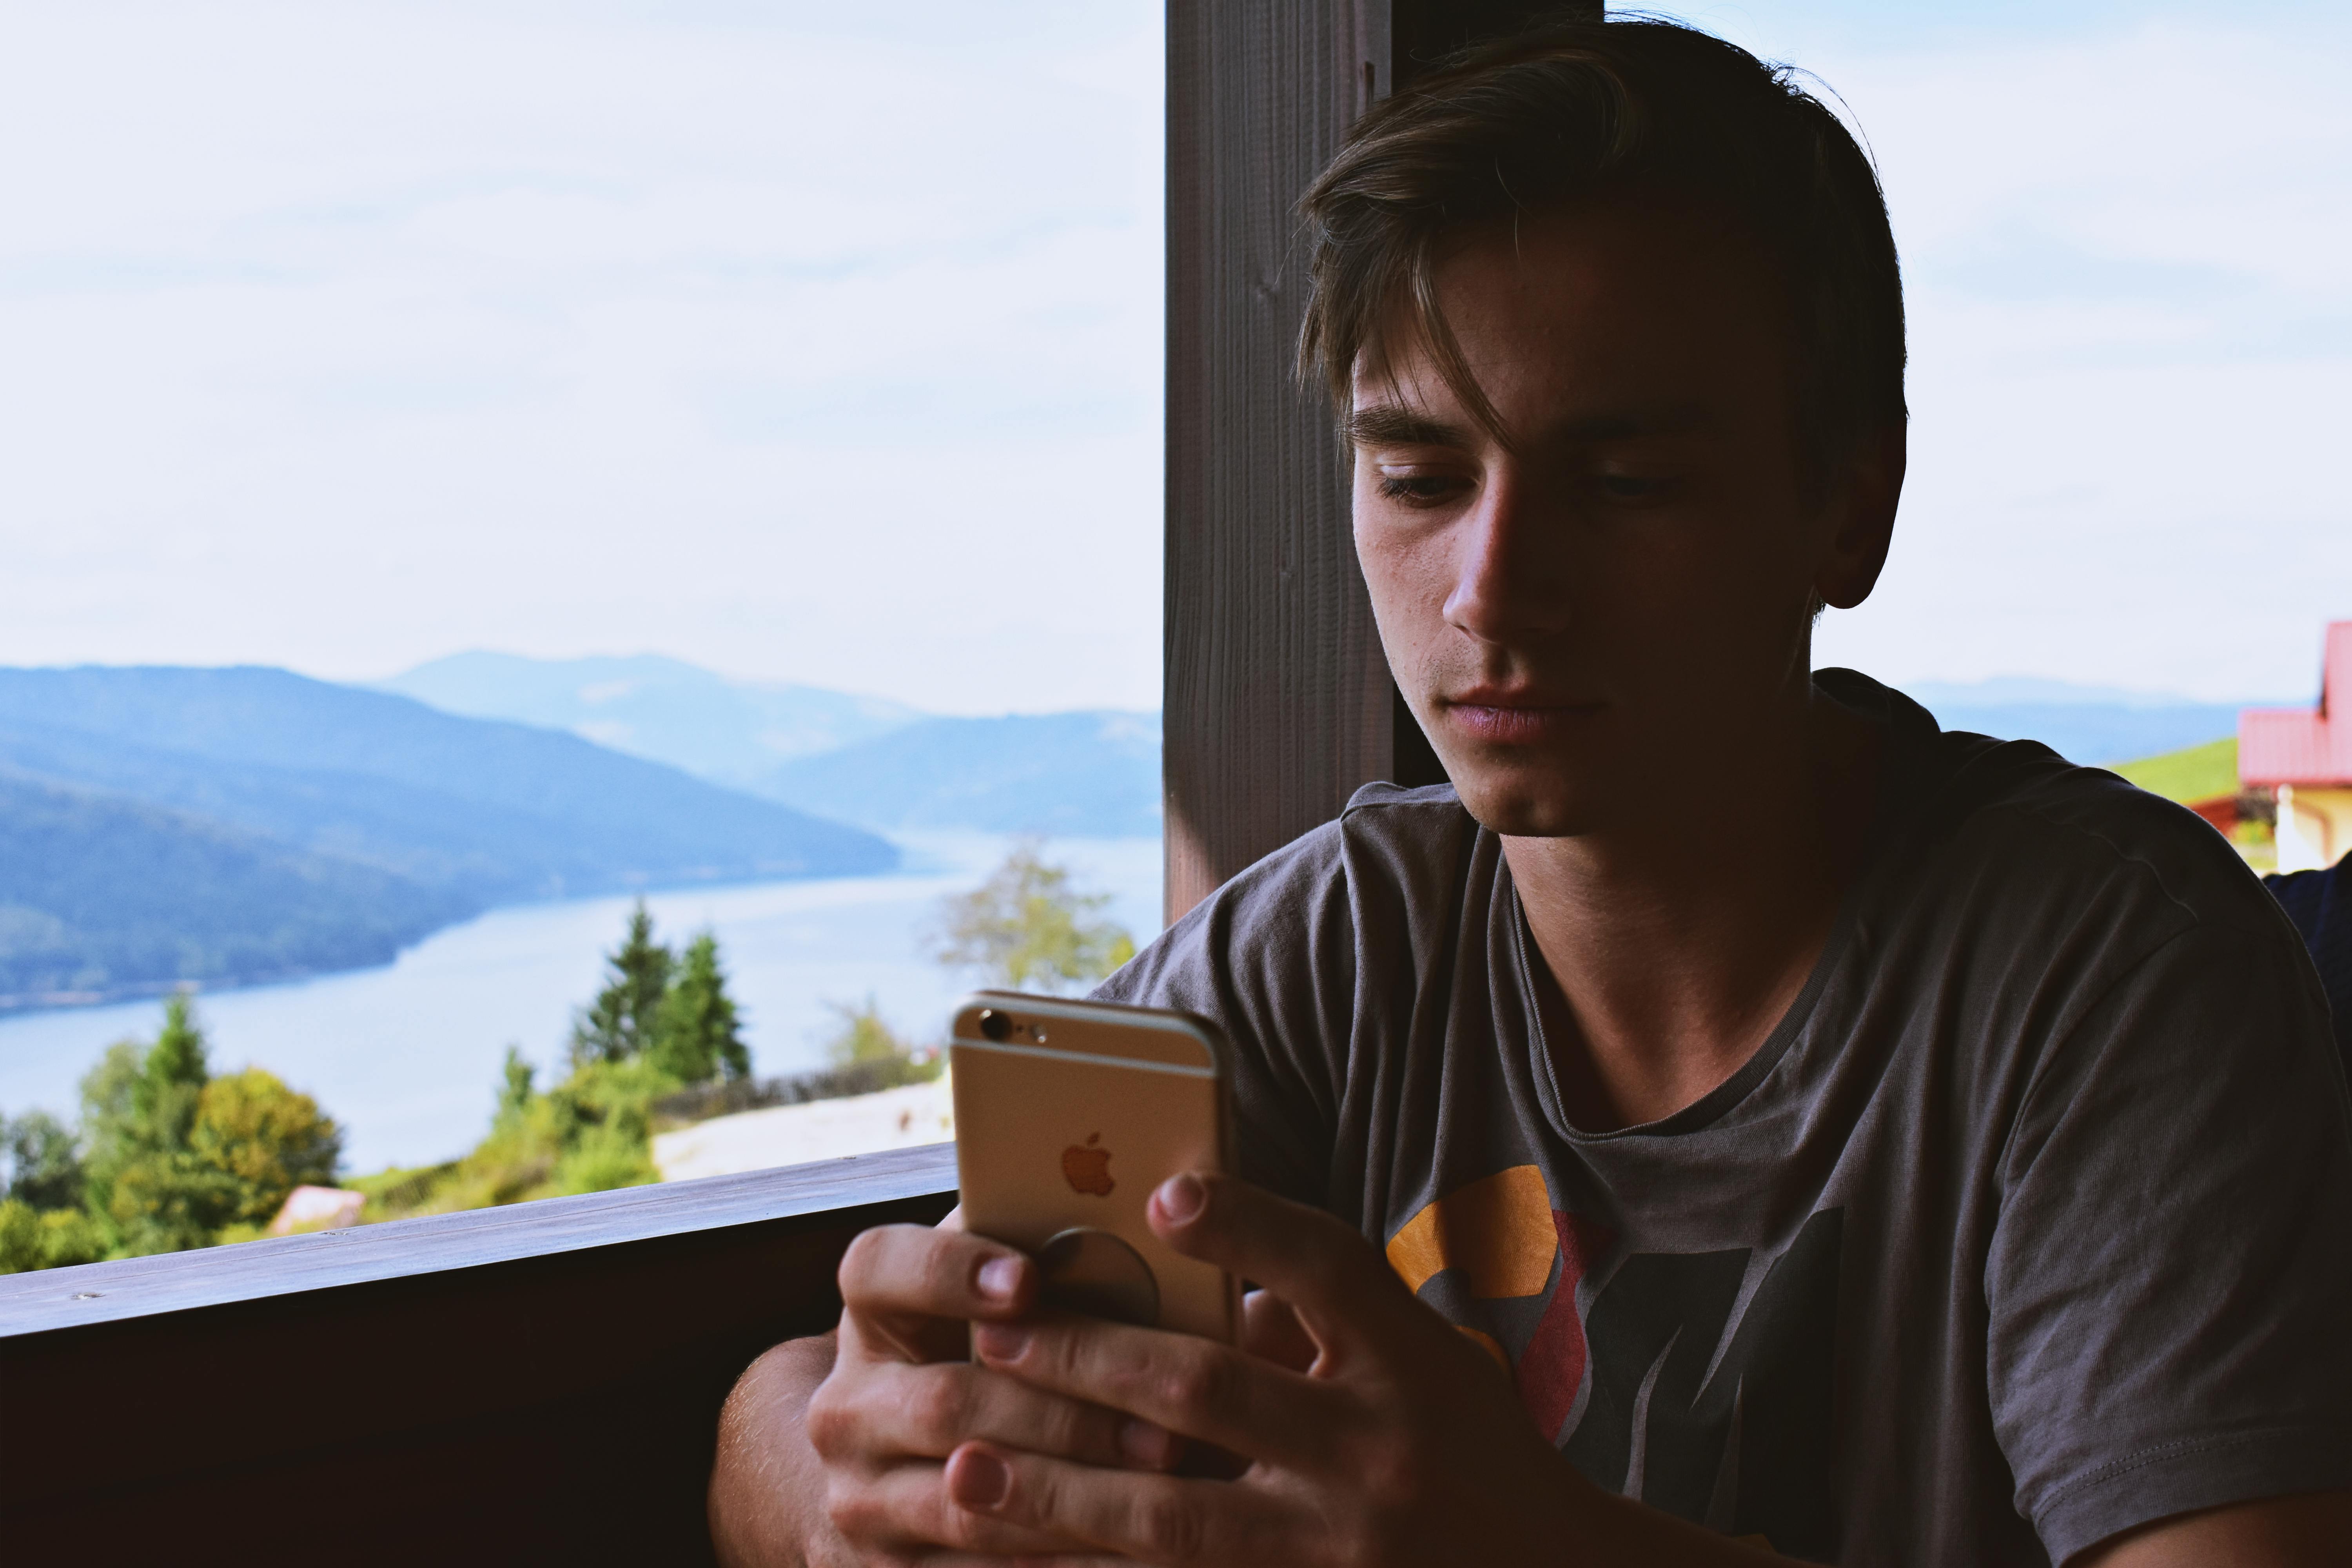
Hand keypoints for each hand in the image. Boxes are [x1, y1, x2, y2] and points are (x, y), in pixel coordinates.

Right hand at [801, 1212, 1182, 1563]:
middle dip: (1062, 1415)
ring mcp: (858, 1499)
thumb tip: (1148, 1208)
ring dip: (1072, 1499)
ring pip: (965, 1503)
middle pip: (943, 1404)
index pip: (879, 1268)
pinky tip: (1127, 1551)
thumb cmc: (980, 1354)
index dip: (949, 1270)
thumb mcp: (988, 1298)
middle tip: (1164, 1423)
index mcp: (871, 1312)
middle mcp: (846, 1407)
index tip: (1029, 1278)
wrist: (890, 1465)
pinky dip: (1058, 1563)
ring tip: (1164, 1491)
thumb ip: (1042, 1253)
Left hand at [940, 1172, 1595, 1565]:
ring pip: (1176, 1516)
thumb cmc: (1469, 1446)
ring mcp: (1339, 1549)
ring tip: (968, 1466)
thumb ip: (1323, 1312)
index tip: (1164, 1193)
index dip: (1247, 1224)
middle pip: (1213, 1392)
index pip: (1327, 1268)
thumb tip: (1187, 1248)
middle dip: (1092, 1362)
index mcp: (1410, 1365)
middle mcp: (1376, 1452)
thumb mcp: (1424, 1360)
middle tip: (997, 1337)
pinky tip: (1021, 1561)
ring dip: (1061, 1490)